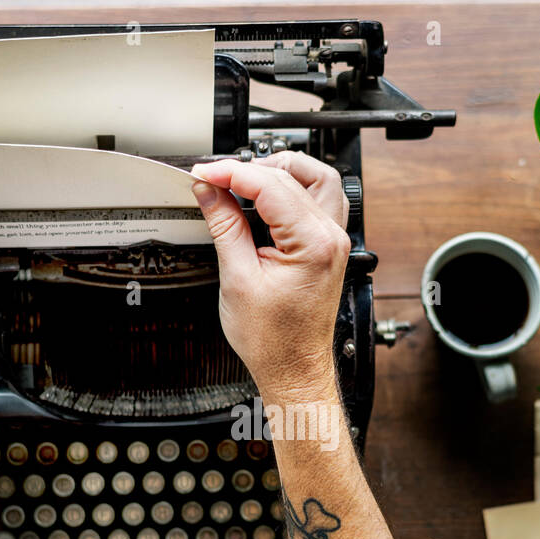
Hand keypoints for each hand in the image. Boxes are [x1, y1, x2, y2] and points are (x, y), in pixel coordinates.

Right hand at [190, 152, 350, 399]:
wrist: (293, 369)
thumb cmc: (274, 341)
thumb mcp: (237, 278)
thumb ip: (224, 225)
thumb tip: (209, 191)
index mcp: (314, 244)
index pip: (270, 186)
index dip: (231, 173)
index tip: (204, 174)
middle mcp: (332, 238)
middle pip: (296, 174)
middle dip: (252, 169)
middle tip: (218, 178)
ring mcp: (334, 241)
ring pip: (317, 179)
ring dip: (281, 172)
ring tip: (244, 182)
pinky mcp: (328, 247)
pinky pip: (319, 201)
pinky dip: (293, 191)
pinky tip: (267, 200)